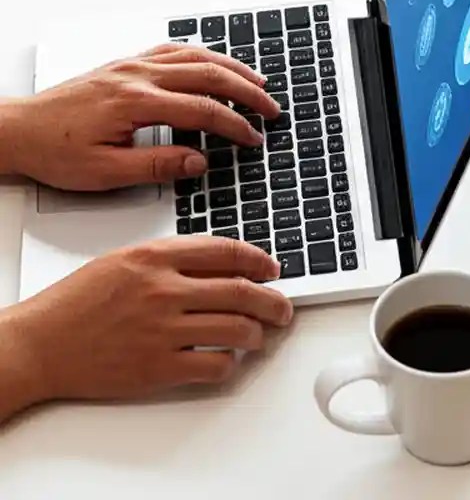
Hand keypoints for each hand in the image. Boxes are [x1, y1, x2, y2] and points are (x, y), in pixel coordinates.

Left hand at [0, 44, 279, 190]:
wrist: (17, 130)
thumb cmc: (54, 151)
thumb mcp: (106, 172)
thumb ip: (157, 166)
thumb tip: (198, 161)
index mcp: (135, 102)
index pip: (203, 109)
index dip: (235, 125)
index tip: (253, 138)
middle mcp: (136, 77)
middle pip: (208, 74)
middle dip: (247, 91)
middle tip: (270, 108)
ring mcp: (130, 66)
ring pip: (194, 56)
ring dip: (231, 67)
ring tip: (257, 82)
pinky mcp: (123, 66)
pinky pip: (171, 50)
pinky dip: (201, 54)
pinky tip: (213, 62)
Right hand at [3, 236, 292, 410]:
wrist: (38, 345)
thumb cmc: (75, 305)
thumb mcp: (122, 262)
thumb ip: (171, 259)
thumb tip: (224, 264)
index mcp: (154, 257)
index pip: (228, 252)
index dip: (261, 261)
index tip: (273, 270)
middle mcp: (163, 290)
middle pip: (244, 291)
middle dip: (275, 302)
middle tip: (282, 309)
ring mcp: (163, 329)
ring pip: (239, 329)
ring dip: (259, 335)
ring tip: (259, 336)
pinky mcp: (160, 367)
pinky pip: (217, 365)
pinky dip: (231, 364)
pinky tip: (226, 360)